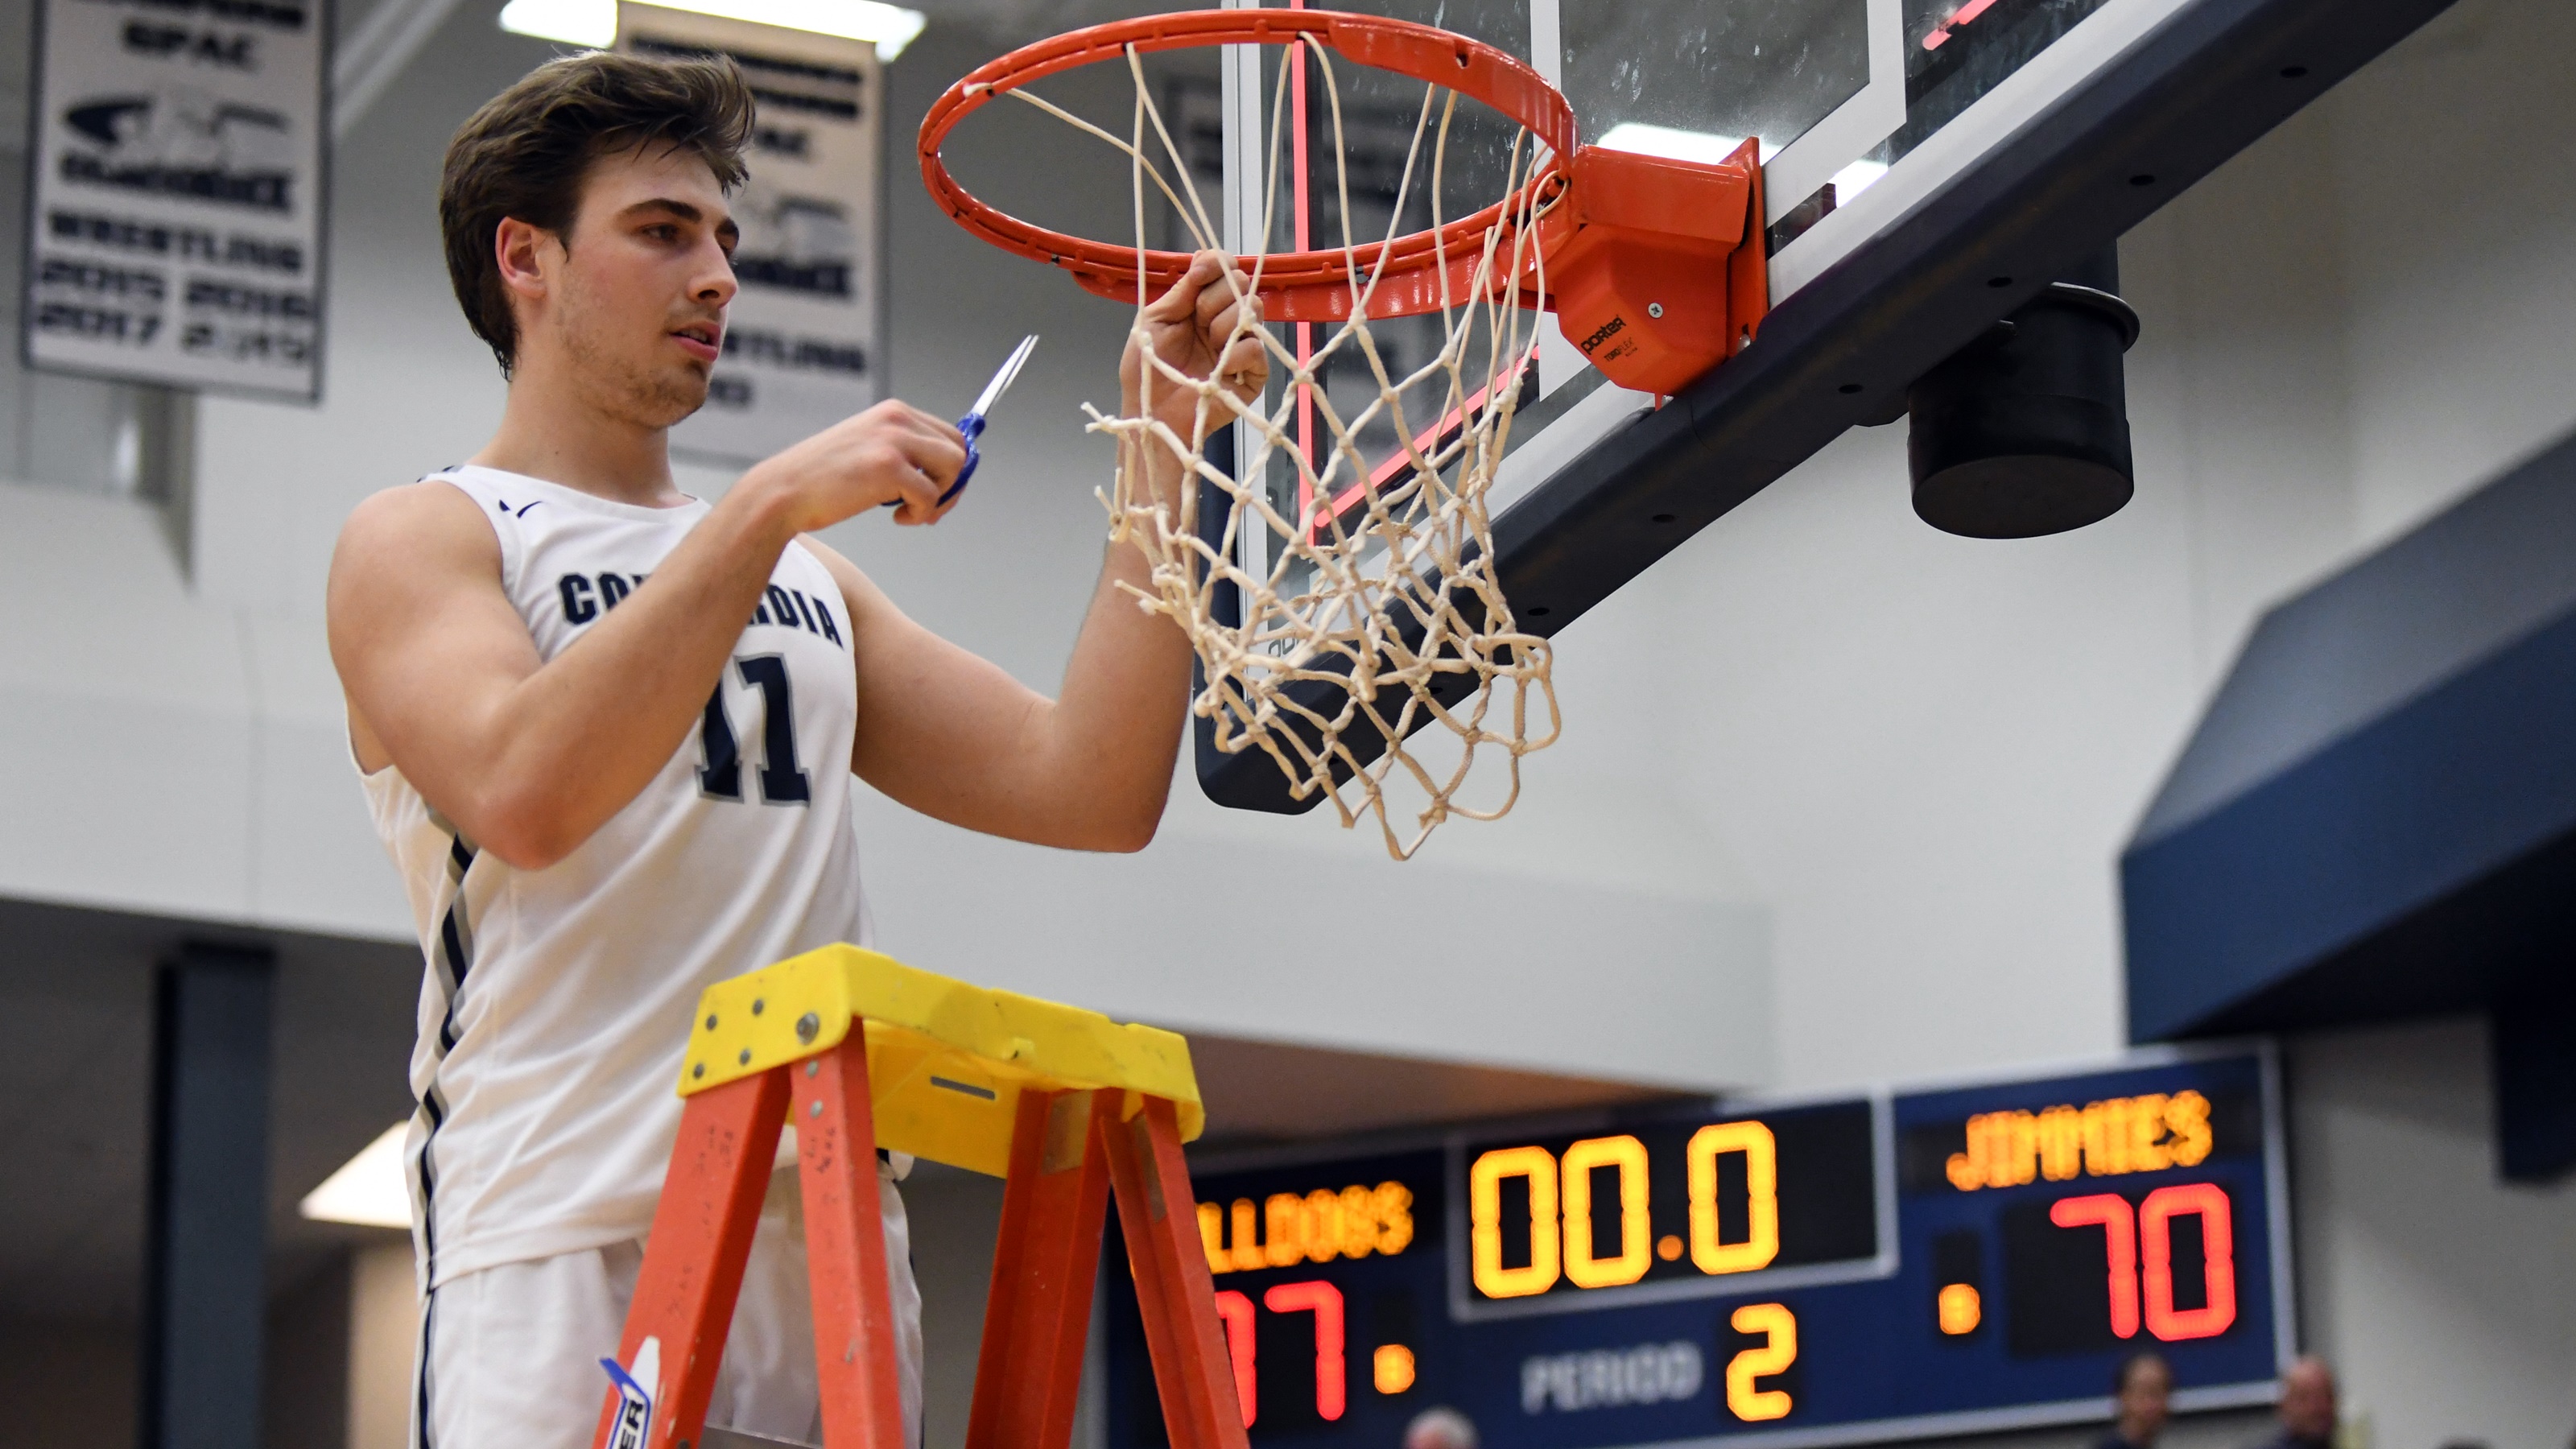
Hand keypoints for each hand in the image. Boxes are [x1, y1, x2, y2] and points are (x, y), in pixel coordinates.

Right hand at [738, 400, 968, 531]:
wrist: (783, 492)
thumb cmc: (822, 479)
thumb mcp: (867, 449)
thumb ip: (903, 451)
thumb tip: (951, 473)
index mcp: (893, 412)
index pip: (950, 434)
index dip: (952, 468)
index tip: (937, 491)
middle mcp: (897, 419)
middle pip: (959, 450)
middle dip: (952, 484)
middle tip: (929, 508)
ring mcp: (894, 441)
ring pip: (954, 469)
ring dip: (940, 499)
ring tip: (911, 511)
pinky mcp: (888, 467)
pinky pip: (930, 496)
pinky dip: (920, 514)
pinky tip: (897, 518)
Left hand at [1120, 251, 1267, 495]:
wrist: (1150, 412)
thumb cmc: (1146, 371)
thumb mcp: (1155, 319)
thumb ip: (1182, 290)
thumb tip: (1203, 256)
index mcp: (1202, 305)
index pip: (1223, 269)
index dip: (1216, 264)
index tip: (1198, 273)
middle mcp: (1225, 321)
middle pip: (1241, 283)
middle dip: (1214, 298)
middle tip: (1196, 322)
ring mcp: (1241, 346)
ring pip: (1252, 310)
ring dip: (1223, 324)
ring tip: (1207, 346)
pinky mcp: (1253, 374)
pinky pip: (1256, 348)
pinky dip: (1235, 354)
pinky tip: (1219, 367)